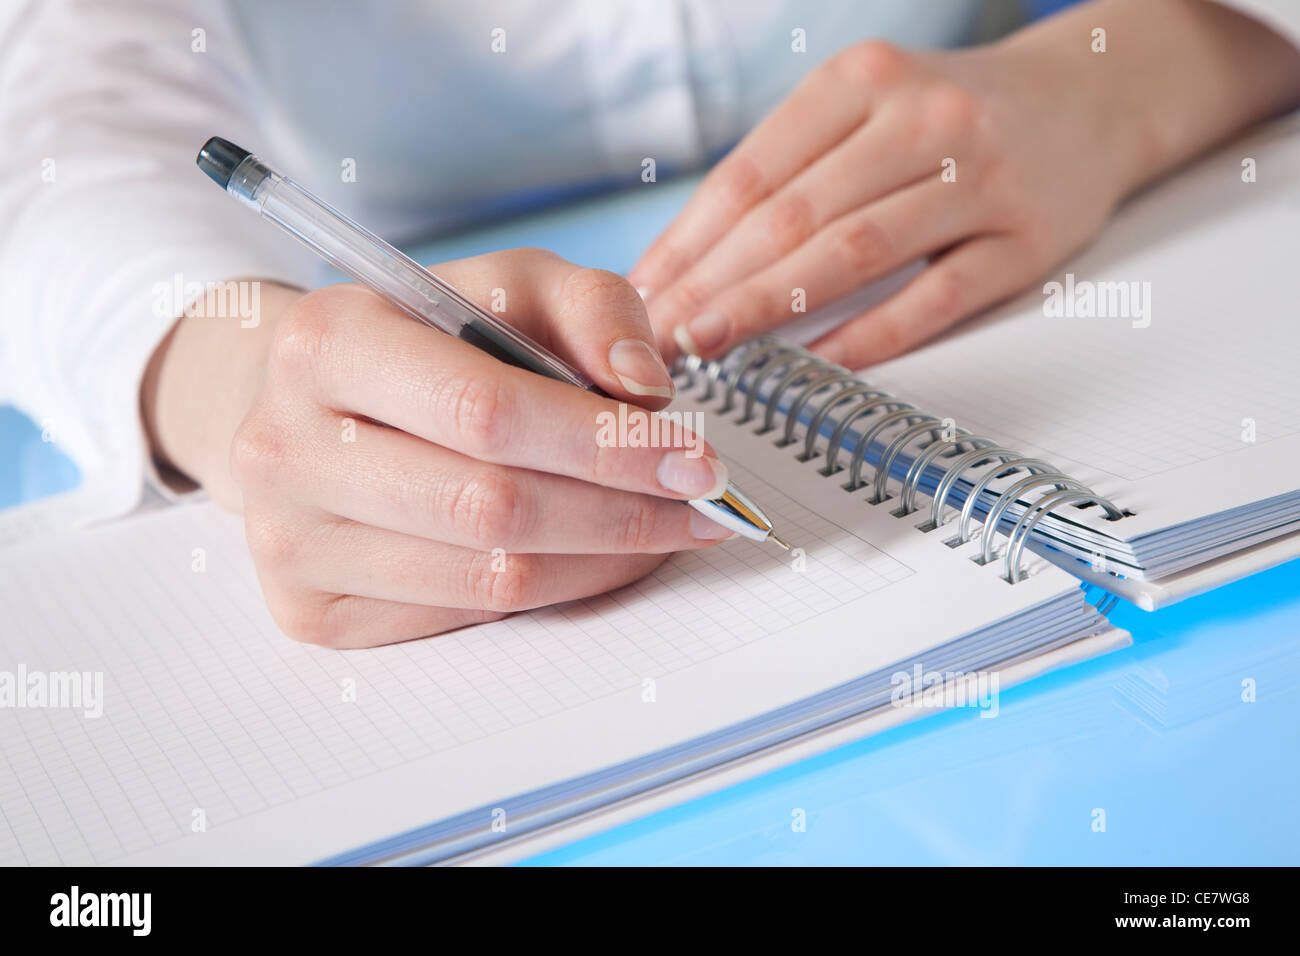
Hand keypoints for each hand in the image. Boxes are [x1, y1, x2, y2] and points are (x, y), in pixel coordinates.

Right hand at [145, 249, 733, 646]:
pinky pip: (467, 617)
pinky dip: (558, 590)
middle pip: (492, 505)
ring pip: (490, 577)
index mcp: (327, 344)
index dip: (605, 445)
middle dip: (623, 511)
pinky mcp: (312, 613)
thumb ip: (589, 309)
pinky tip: (599, 556)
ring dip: (606, 558)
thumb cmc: (425, 340)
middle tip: (702, 505)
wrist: (309, 406)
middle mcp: (284, 448)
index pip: (485, 410)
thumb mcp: (507, 286)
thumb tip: (645, 393)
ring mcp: (290, 543)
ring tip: (668, 530)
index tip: (695, 459)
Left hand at [632, 0, 1299, 368]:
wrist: (1089, 98)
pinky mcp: (1024, 239)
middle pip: (792, 215)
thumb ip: (790, 169)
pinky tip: (817, 365)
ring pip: (854, 252)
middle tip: (659, 338)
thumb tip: (691, 259)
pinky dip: (870, 335)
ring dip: (771, 307)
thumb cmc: (950, 116)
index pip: (751, 173)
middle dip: (713, 284)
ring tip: (712, 348)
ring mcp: (979, 178)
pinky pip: (934, 298)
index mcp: (861, 82)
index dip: (688, 241)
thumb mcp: (865, 108)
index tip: (641, 294)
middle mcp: (919, 118)